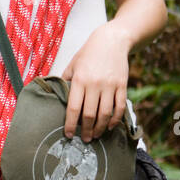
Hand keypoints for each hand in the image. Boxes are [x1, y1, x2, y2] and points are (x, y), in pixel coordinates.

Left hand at [59, 21, 130, 140]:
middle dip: (86, 131)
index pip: (73, 108)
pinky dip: (115, 119)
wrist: (112, 40)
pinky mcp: (122, 85)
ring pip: (105, 114)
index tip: (69, 134)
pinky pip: (119, 107)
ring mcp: (110, 85)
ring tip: (96, 135)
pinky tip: (110, 126)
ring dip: (100, 128)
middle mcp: (94, 84)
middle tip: (85, 139)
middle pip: (90, 115)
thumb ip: (66, 81)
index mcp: (79, 80)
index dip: (71, 124)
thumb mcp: (73, 64)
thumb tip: (57, 97)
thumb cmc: (89, 53)